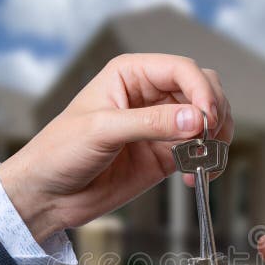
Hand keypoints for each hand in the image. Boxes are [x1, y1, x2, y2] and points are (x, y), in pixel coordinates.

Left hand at [0, 53, 233, 242]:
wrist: (48, 195)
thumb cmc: (60, 152)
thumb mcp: (101, 131)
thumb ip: (150, 124)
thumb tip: (197, 120)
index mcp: (131, 74)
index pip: (182, 70)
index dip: (202, 91)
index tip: (207, 120)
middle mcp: (150, 95)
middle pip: (203, 90)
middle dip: (215, 112)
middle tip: (209, 141)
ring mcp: (160, 126)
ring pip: (208, 120)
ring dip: (216, 139)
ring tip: (205, 162)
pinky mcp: (165, 156)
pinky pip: (199, 152)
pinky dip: (207, 163)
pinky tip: (195, 178)